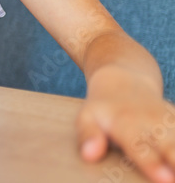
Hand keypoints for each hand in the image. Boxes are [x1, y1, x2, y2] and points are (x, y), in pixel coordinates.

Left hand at [78, 66, 174, 182]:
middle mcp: (151, 120)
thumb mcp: (86, 117)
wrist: (122, 80)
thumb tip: (89, 156)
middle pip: (170, 145)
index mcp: (125, 122)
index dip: (152, 163)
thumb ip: (88, 136)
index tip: (164, 180)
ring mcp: (168, 120)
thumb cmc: (102, 108)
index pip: (139, 146)